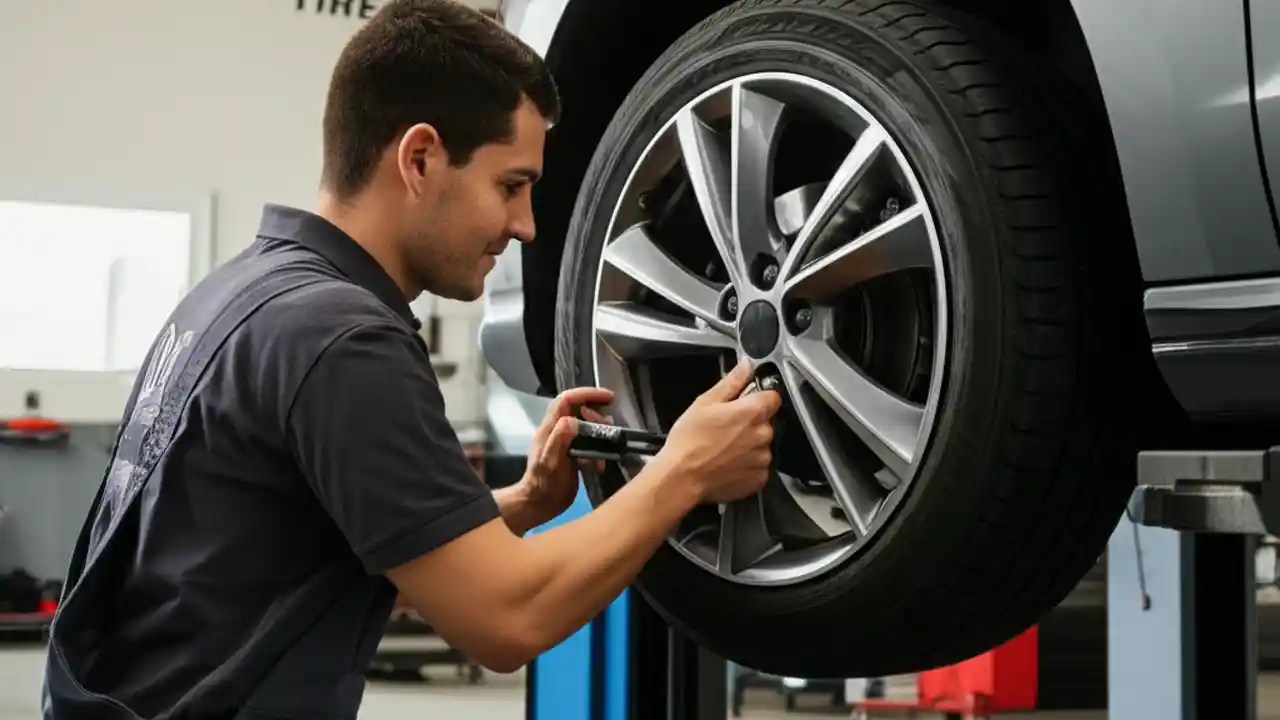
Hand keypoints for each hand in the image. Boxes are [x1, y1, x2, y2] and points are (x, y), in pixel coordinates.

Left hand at [521, 386, 615, 523]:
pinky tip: (600, 465)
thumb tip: (574, 420)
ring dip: (600, 433)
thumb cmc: (542, 485)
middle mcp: (558, 432)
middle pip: (579, 410)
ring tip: (608, 445)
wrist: (538, 506)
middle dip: (597, 415)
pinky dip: (599, 451)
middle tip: (608, 429)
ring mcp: (566, 443)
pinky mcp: (573, 456)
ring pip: (587, 427)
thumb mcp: (550, 462)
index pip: (567, 400)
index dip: (587, 394)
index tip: (608, 397)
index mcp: (550, 428)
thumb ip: (559, 440)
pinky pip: (590, 445)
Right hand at [653, 362, 782, 504]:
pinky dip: (747, 465)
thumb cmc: (689, 441)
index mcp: (752, 412)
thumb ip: (732, 382)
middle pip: (766, 422)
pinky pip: (758, 466)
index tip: (745, 403)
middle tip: (726, 428)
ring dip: (749, 445)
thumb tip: (747, 366)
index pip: (772, 396)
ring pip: (761, 445)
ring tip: (723, 448)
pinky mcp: (759, 479)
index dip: (758, 397)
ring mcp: (763, 459)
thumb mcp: (705, 402)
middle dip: (750, 423)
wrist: (681, 477)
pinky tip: (727, 463)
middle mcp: (763, 435)